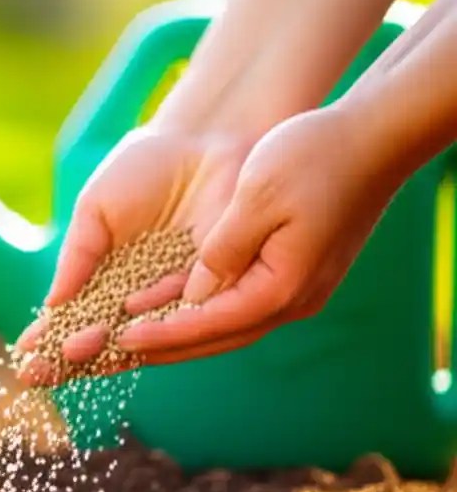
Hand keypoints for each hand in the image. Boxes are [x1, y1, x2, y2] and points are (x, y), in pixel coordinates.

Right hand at [16, 124, 251, 383]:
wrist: (207, 140)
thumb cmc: (146, 167)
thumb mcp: (97, 210)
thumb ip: (78, 257)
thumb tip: (52, 307)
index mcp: (109, 280)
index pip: (75, 320)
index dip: (50, 342)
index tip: (22, 360)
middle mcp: (142, 298)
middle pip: (102, 340)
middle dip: (68, 358)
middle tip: (37, 374)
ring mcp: (178, 299)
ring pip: (138, 338)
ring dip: (103, 349)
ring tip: (73, 354)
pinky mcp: (217, 293)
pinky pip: (181, 318)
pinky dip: (151, 331)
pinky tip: (118, 341)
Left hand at [115, 105, 402, 363]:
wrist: (374, 138)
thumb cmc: (314, 157)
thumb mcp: (256, 196)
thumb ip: (222, 250)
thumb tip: (192, 295)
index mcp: (283, 285)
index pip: (211, 324)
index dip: (162, 334)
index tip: (121, 339)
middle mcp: (294, 299)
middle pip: (218, 337)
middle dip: (166, 348)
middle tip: (117, 354)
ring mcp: (299, 290)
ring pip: (229, 327)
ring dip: (182, 336)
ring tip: (136, 341)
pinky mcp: (297, 275)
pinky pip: (241, 306)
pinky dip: (204, 314)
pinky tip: (173, 312)